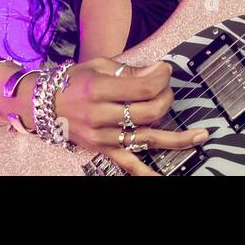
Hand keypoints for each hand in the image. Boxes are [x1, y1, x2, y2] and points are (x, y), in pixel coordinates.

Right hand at [41, 57, 209, 175]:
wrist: (43, 104)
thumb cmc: (73, 80)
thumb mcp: (99, 66)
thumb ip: (129, 71)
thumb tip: (158, 72)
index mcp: (100, 89)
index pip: (143, 87)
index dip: (162, 78)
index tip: (166, 70)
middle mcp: (101, 115)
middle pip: (149, 111)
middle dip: (167, 98)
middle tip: (168, 89)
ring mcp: (103, 136)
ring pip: (146, 137)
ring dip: (176, 136)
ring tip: (200, 135)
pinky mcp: (102, 149)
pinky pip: (128, 164)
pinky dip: (146, 174)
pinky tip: (164, 178)